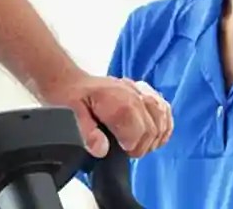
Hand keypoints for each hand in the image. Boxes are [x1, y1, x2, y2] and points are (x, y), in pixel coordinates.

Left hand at [41, 72, 172, 157]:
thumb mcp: (72, 115)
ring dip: (155, 135)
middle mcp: (132, 95)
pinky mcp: (140, 91)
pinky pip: (162, 106)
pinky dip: (164, 120)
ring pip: (161, 117)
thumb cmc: (70, 96)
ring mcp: (138, 91)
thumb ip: (88, 134)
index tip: (122, 152)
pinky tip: (156, 131)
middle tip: (128, 151)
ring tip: (140, 143)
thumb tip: (102, 149)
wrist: (68, 79)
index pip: (139, 134)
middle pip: (152, 129)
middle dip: (142, 146)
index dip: (131, 149)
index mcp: (118, 101)